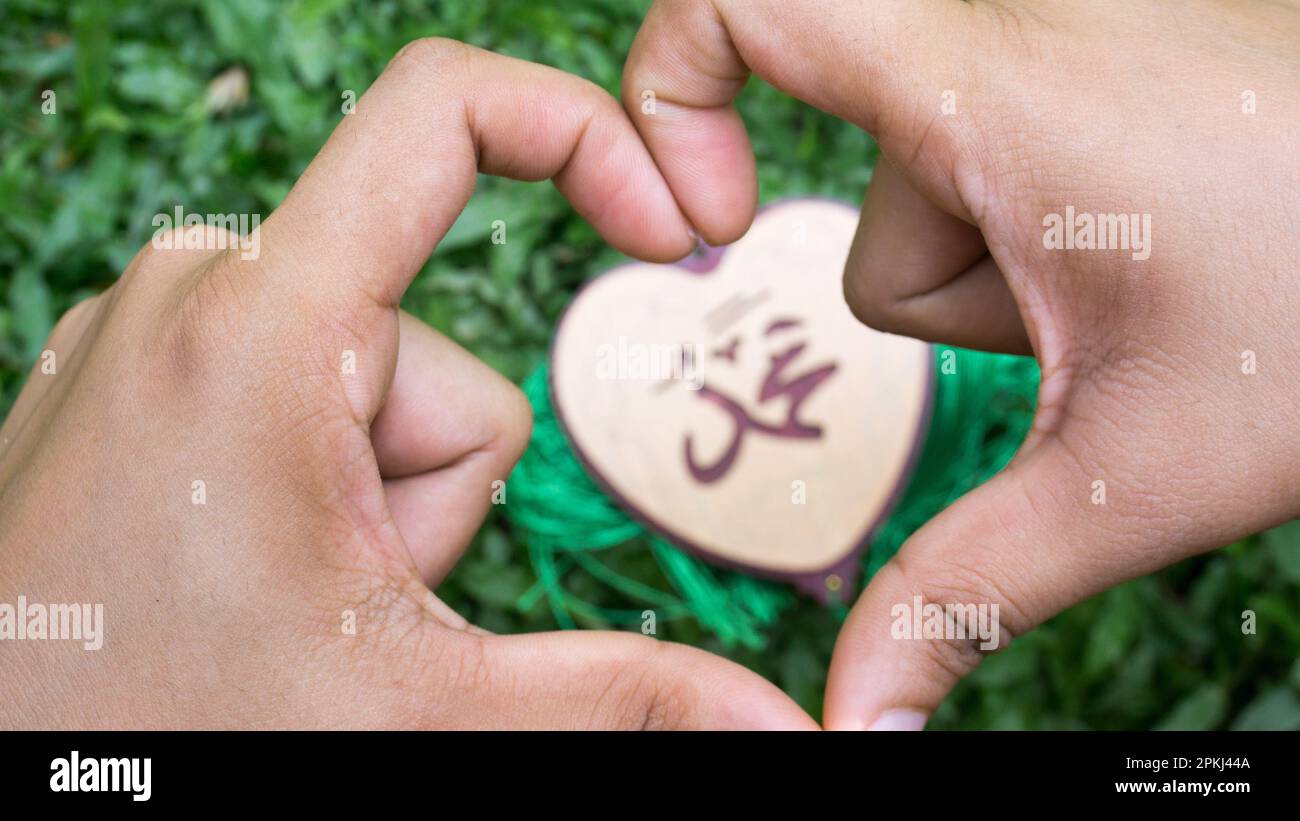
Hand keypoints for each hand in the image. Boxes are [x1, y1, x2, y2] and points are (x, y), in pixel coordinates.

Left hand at [0, 38, 815, 729]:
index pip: (443, 116)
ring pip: (370, 388)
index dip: (584, 136)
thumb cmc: (161, 737)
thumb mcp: (415, 714)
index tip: (664, 224)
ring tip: (288, 596)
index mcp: (258, 329)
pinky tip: (249, 573)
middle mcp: (188, 297)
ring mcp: (149, 342)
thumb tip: (787, 730)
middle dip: (432, 488)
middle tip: (343, 593)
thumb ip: (617, 699)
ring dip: (375, 505)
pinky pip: (291, 400)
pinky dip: (312, 491)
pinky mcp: (132, 387)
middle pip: (432, 349)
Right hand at [622, 0, 1299, 727]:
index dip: (666, 94)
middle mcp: (1028, 25)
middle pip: (871, 195)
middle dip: (944, 299)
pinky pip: (1004, 151)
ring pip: (940, 191)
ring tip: (1146, 291)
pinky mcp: (1113, 53)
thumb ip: (963, 585)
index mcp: (996, 91)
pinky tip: (1154, 254)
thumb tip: (853, 711)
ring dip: (1005, 274)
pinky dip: (1042, 222)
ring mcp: (1078, 34)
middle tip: (1091, 322)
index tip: (702, 227)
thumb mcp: (1132, 470)